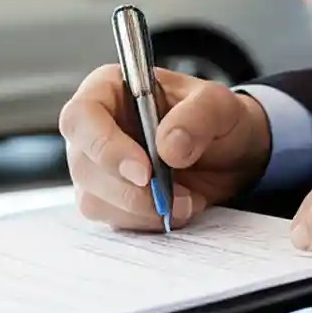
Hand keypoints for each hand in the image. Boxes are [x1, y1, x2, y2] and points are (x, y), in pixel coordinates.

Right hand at [60, 66, 271, 229]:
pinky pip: (114, 220)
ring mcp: (97, 167)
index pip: (82, 117)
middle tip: (171, 195)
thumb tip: (169, 146)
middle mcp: (94, 129)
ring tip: (185, 200)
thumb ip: (198, 117)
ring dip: (141, 210)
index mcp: (108, 90)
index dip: (104, 146)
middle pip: (84, 165)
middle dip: (129, 190)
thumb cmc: (215, 118)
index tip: (143, 172)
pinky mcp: (109, 199)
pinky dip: (147, 222)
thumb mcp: (219, 105)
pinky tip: (175, 209)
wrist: (230, 155)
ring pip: (94, 200)